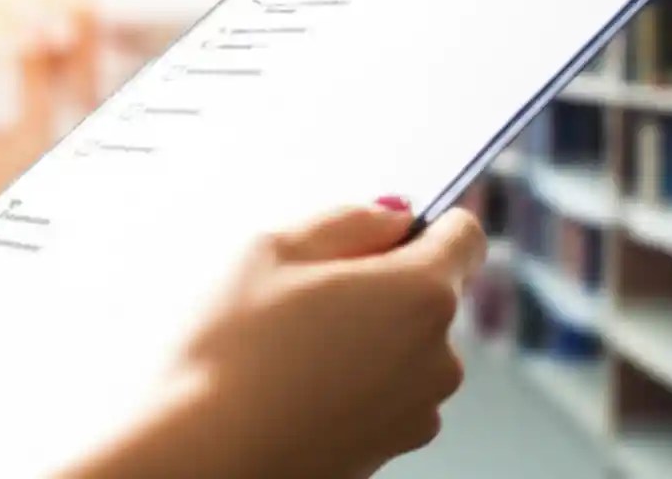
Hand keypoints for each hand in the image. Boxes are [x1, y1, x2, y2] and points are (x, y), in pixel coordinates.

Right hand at [61, 200, 485, 478]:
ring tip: (294, 346)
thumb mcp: (274, 250)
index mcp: (420, 293)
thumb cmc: (231, 354)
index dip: (426, 223)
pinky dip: (357, 382)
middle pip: (430, 293)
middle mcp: (438, 355)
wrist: (207, 458)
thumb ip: (348, 219)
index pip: (465, 235)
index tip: (385, 231)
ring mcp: (419, 409)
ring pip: (406, 346)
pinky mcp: (393, 447)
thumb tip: (391, 216)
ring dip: (368, 336)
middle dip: (382, 282)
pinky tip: (299, 386)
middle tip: (307, 292)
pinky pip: (388, 393)